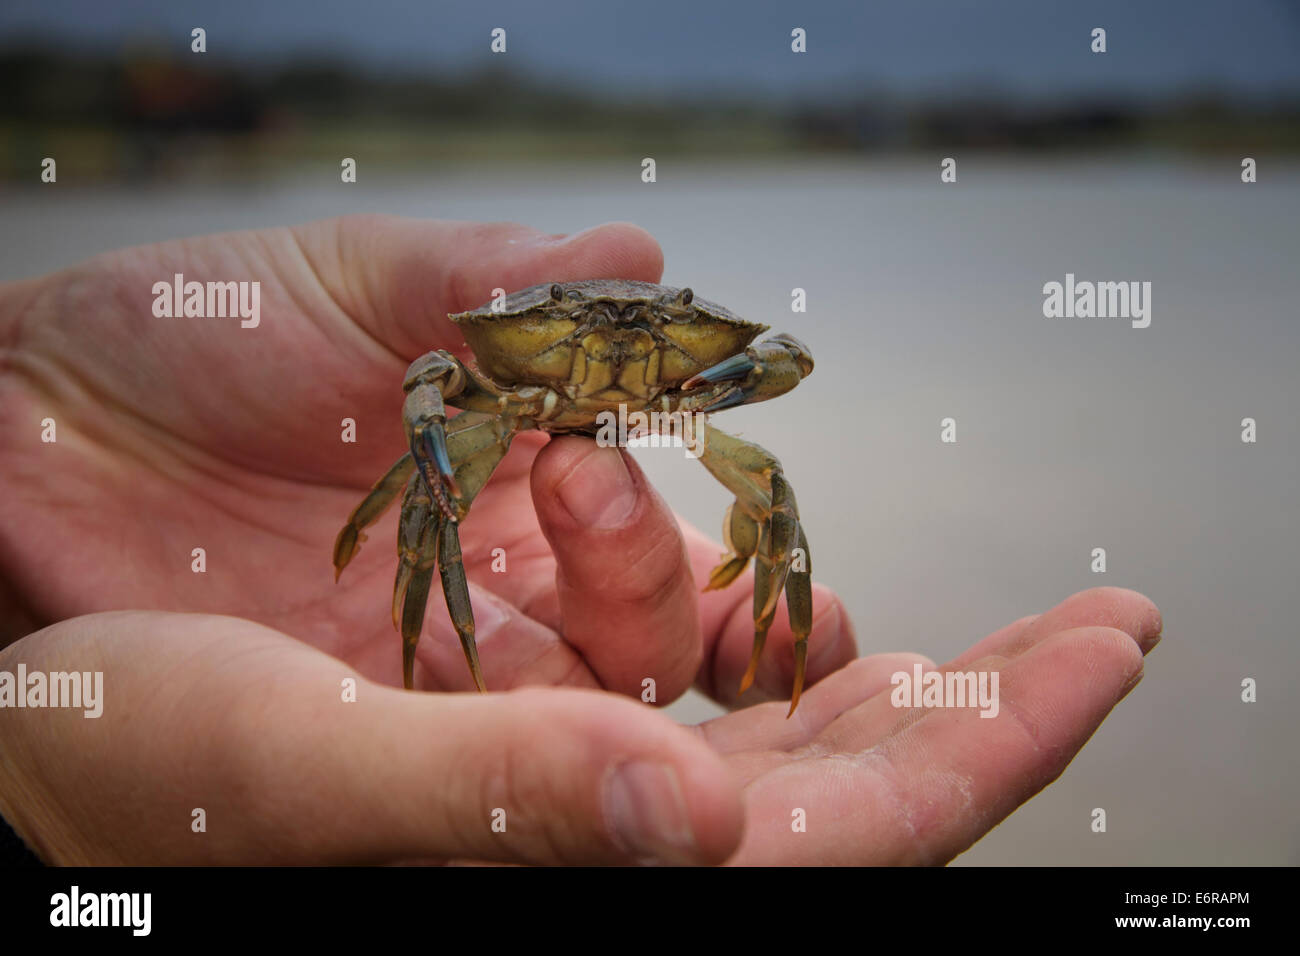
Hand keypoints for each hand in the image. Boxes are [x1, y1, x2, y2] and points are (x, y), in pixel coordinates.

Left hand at [0, 216, 855, 701]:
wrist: (41, 413)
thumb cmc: (203, 331)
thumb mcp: (361, 281)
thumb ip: (501, 280)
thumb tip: (641, 257)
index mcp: (527, 463)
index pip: (653, 513)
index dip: (698, 516)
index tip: (681, 460)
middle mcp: (502, 573)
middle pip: (638, 626)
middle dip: (649, 573)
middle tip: (579, 473)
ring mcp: (434, 656)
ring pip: (574, 703)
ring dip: (611, 664)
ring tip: (584, 571)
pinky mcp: (358, 722)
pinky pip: (468, 761)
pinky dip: (527, 755)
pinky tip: (551, 731)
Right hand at [0, 588, 1157, 864]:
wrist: (34, 654)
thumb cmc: (116, 756)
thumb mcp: (288, 766)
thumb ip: (495, 797)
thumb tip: (700, 814)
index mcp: (569, 866)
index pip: (845, 836)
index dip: (988, 747)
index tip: (1106, 647)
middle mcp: (591, 827)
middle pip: (844, 780)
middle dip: (975, 697)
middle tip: (1092, 618)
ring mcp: (564, 762)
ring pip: (759, 711)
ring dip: (813, 631)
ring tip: (824, 573)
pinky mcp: (514, 697)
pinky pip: (661, 652)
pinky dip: (707, 593)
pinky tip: (718, 563)